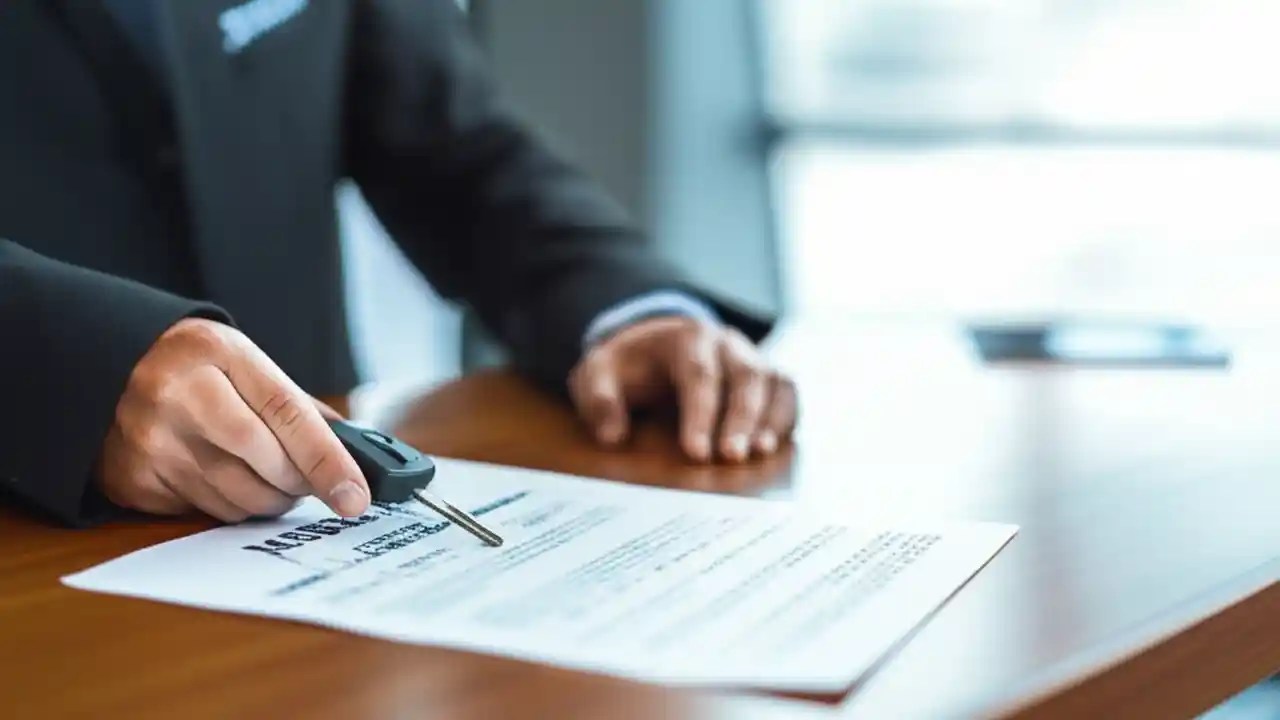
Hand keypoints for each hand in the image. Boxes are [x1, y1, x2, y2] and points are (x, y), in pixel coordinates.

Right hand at [94, 318, 369, 521]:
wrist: (107, 365)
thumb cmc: (194, 366)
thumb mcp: (244, 361)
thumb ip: (296, 405)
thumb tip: (354, 459)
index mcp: (218, 353)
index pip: (288, 413)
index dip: (328, 460)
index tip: (356, 496)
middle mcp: (178, 394)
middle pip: (265, 461)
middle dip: (298, 482)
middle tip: (306, 481)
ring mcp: (150, 440)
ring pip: (237, 498)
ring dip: (268, 500)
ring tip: (269, 480)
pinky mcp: (132, 479)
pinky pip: (203, 512)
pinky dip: (227, 504)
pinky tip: (220, 478)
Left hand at [569, 317, 796, 462]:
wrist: (652, 345)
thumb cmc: (628, 366)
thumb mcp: (598, 373)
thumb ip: (598, 398)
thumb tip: (611, 435)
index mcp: (686, 337)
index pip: (698, 374)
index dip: (700, 414)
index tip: (695, 452)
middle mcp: (726, 343)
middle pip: (744, 375)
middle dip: (741, 417)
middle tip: (732, 457)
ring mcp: (750, 357)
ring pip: (772, 381)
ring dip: (769, 418)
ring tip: (759, 453)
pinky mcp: (765, 376)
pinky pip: (786, 391)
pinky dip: (785, 416)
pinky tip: (773, 445)